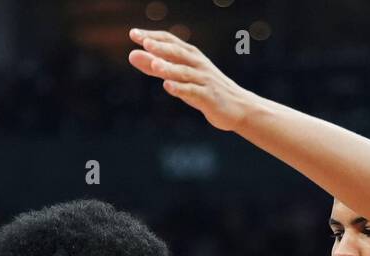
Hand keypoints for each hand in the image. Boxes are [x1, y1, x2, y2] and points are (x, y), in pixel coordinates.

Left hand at [128, 28, 255, 131]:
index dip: (153, 36)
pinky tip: (167, 86)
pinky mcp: (208, 97)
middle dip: (161, 47)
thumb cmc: (204, 89)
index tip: (133, 34)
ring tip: (153, 64)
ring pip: (184, 72)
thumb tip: (132, 55)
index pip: (170, 41)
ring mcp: (203, 80)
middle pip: (177, 52)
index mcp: (191, 56)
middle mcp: (197, 64)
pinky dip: (180, 88)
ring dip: (169, 67)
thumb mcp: (178, 76)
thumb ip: (155, 67)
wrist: (237, 106)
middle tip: (144, 42)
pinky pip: (192, 91)